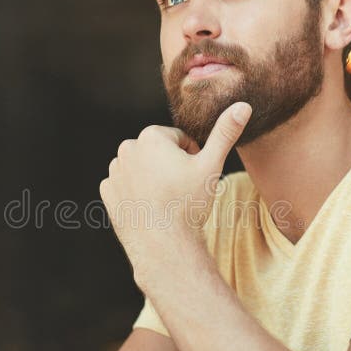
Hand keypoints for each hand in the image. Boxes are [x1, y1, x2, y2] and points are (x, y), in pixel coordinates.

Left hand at [99, 103, 251, 280]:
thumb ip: (225, 133)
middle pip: (158, 152)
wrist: (164, 245)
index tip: (193, 177)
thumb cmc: (188, 204)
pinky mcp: (107, 192)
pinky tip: (149, 208)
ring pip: (142, 168)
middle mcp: (127, 149)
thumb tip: (243, 106)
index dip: (191, 157)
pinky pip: (125, 185)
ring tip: (165, 200)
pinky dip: (136, 193)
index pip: (178, 140)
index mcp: (151, 137)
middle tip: (180, 190)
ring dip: (152, 177)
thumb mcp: (211, 166)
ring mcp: (115, 172)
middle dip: (169, 165)